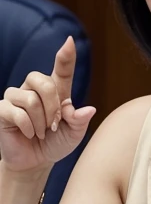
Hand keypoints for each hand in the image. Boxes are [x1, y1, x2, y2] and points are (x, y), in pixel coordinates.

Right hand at [0, 36, 95, 172]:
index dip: (65, 56)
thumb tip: (89, 110)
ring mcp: (16, 97)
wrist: (35, 162)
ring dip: (40, 121)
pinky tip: (29, 134)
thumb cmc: (56, 143)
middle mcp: (34, 89)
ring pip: (30, 99)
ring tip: (41, 132)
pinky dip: (28, 127)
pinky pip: (16, 112)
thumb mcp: (74, 134)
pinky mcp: (2, 109)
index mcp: (56, 91)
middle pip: (44, 82)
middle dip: (53, 106)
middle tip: (54, 124)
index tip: (70, 41)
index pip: (61, 70)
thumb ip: (80, 121)